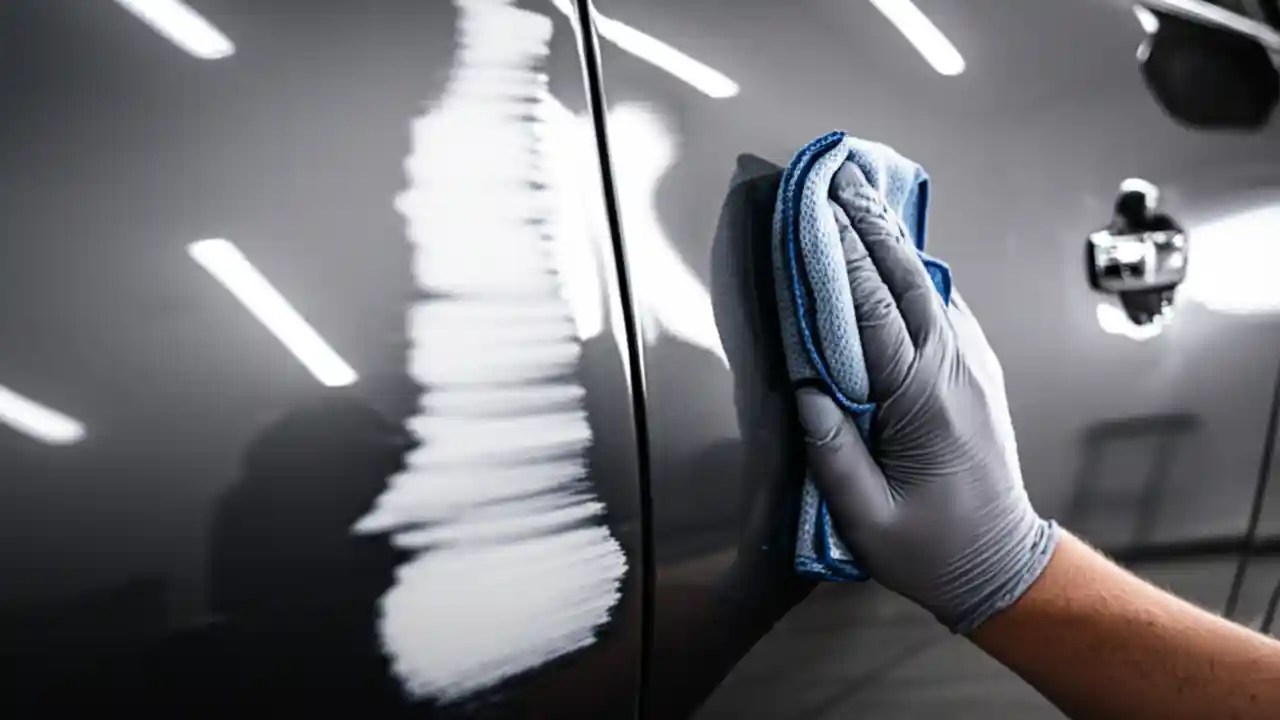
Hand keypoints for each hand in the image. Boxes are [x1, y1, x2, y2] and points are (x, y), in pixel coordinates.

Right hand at [797, 179, 1057, 633]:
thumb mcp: (868, 520)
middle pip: (910, 281)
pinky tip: (892, 252)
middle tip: (840, 176)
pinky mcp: (975, 371)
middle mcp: (954, 371)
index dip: (843, 261)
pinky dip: (914, 270)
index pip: (876, 316)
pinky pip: (943, 306)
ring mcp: (972, 367)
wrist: (1002, 563)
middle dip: (872, 224)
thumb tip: (807, 391)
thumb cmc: (931, 549)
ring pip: (930, 286)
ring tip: (860, 197)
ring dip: (893, 239)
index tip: (818, 212)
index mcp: (924, 403)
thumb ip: (834, 455)